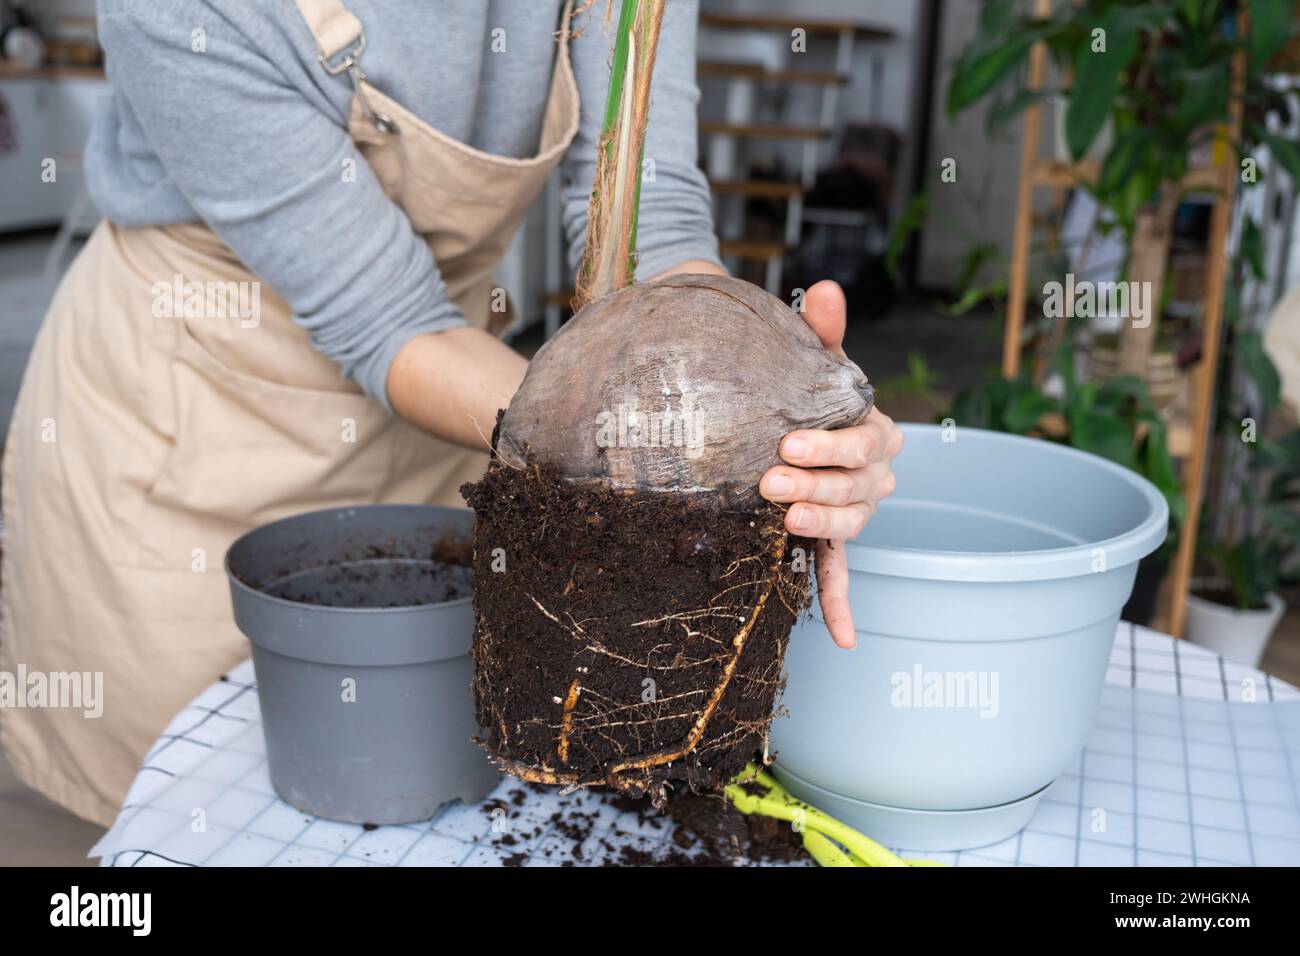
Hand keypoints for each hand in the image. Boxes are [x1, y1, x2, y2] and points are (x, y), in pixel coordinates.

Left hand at [759, 280, 901, 648]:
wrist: (768, 407)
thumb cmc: (791, 384)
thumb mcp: (805, 356)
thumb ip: (819, 330)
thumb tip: (825, 290)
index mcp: (871, 427)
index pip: (867, 441)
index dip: (832, 446)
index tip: (787, 444)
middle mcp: (870, 472)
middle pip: (860, 486)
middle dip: (818, 485)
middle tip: (770, 483)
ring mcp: (850, 508)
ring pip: (851, 523)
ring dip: (824, 526)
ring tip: (784, 522)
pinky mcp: (827, 538)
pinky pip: (840, 573)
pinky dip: (840, 604)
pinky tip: (842, 638)